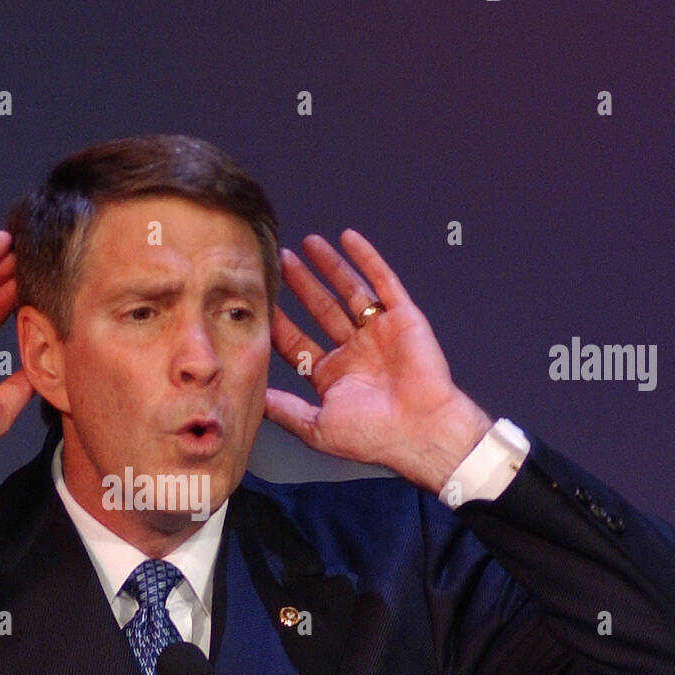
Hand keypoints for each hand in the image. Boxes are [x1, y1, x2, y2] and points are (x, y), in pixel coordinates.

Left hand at [266, 229, 492, 493]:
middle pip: (320, 310)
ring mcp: (379, 332)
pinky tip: (349, 239)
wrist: (421, 430)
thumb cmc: (374, 436)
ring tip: (307, 244)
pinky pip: (383, 281)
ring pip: (349, 291)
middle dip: (301, 286)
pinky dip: (366, 259)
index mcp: (334, 375)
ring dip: (329, 266)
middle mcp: (355, 351)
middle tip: (282, 262)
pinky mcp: (403, 317)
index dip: (279, 322)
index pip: (297, 342)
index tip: (261, 302)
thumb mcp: (317, 427)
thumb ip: (284, 410)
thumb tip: (253, 400)